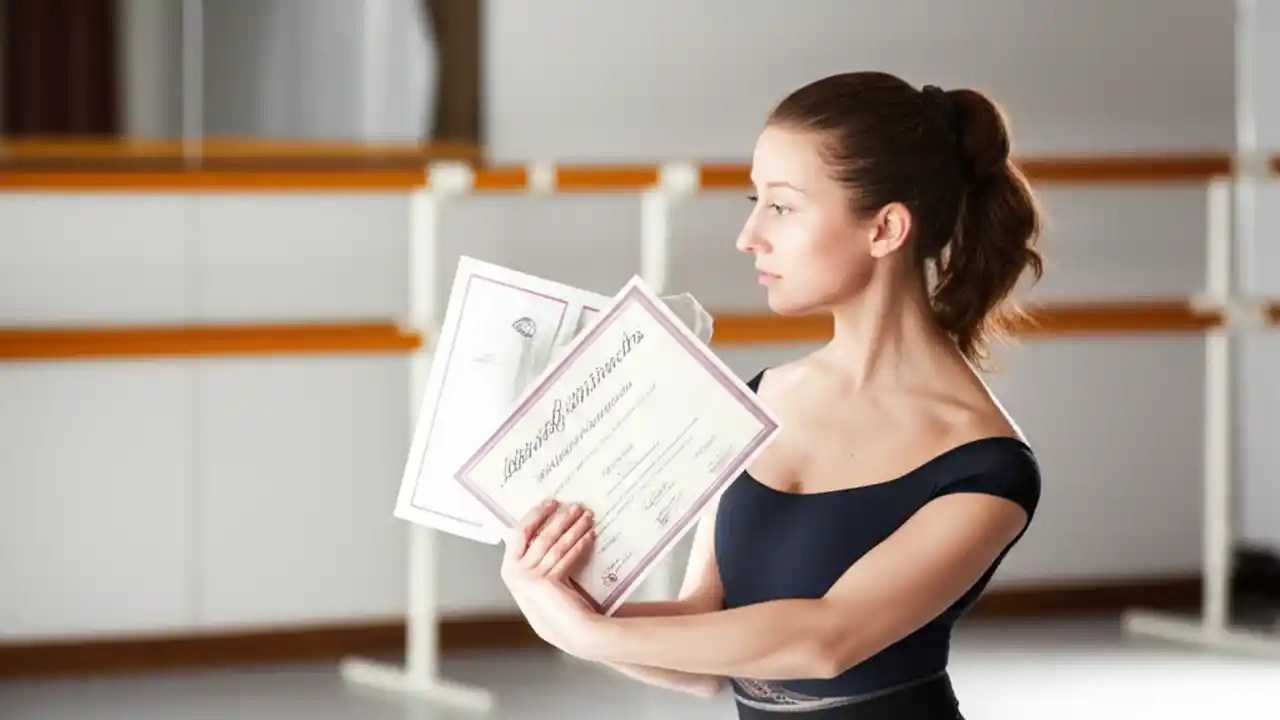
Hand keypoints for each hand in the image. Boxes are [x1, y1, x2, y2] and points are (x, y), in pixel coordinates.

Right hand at [501, 500, 601, 654]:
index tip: (552, 502)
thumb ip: (533, 558)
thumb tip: (544, 526)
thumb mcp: (537, 579)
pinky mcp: (547, 582)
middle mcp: (515, 573)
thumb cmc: (556, 606)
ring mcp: (529, 578)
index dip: (536, 515)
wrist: (570, 631)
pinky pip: (567, 556)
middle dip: (561, 518)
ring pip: (556, 544)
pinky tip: (590, 536)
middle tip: (577, 506)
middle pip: (541, 536)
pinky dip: (580, 544)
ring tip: (588, 517)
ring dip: (574, 528)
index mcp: (508, 569)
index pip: (519, 533)